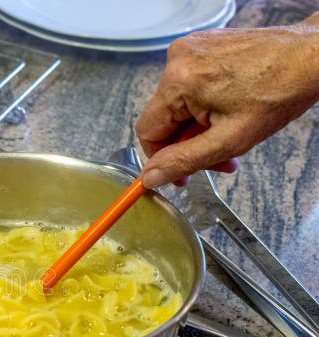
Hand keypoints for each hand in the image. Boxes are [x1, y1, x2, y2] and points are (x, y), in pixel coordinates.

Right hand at [136, 12, 318, 186]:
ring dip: (199, 125)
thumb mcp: (229, 140)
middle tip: (218, 159)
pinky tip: (229, 110)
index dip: (161, 157)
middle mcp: (178, 59)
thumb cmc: (280, 92)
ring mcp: (190, 48)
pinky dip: (205, 104)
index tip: (178, 173)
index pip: (147, 130)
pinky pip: (189, 86)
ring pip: (178, 104)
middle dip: (189, 143)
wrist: (311, 59)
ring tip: (229, 133)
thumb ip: (184, 161)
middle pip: (165, 117)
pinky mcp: (202, 45)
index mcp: (179, 81)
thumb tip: (150, 176)